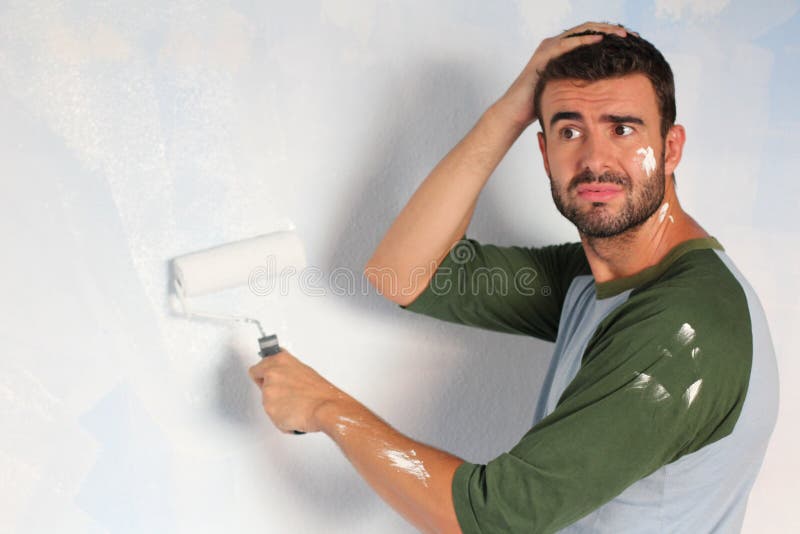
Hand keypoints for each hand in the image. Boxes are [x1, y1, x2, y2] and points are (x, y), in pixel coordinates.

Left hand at [248, 350, 347, 433]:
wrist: (326, 408)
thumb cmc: (320, 392)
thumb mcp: (303, 371)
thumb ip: (286, 369)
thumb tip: (280, 373)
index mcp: (279, 360)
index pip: (257, 369)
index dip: (262, 376)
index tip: (265, 379)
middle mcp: (271, 374)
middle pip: (261, 386)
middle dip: (271, 392)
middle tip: (287, 396)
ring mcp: (269, 392)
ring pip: (267, 402)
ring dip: (277, 406)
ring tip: (296, 406)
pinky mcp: (269, 409)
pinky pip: (273, 417)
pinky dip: (281, 419)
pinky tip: (295, 414)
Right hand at [496, 22, 629, 127]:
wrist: (517, 112)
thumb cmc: (539, 104)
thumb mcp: (567, 90)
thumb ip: (581, 83)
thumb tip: (605, 90)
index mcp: (562, 51)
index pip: (591, 37)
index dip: (611, 37)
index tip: (632, 43)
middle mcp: (555, 45)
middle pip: (589, 29)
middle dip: (612, 30)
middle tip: (633, 36)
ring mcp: (549, 47)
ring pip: (581, 31)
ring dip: (603, 31)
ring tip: (622, 35)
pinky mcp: (544, 54)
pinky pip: (568, 43)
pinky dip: (585, 40)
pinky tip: (601, 40)